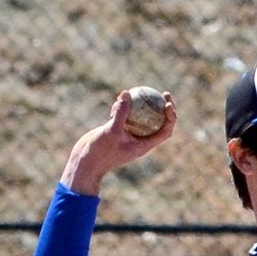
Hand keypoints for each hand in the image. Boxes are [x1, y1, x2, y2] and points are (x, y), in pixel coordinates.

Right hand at [60, 90, 177, 195]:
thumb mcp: (112, 131)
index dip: (171, 117)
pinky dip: (122, 108)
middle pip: (157, 122)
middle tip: (164, 93)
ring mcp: (127, 135)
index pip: (165, 131)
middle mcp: (139, 140)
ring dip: (138, 104)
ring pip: (139, 117)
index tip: (168, 103)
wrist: (85, 163)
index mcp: (144, 145)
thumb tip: (127, 92)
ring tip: (133, 92)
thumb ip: (121, 113)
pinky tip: (117, 99)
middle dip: (162, 107)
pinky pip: (124, 116)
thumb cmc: (101, 152)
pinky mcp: (116, 131)